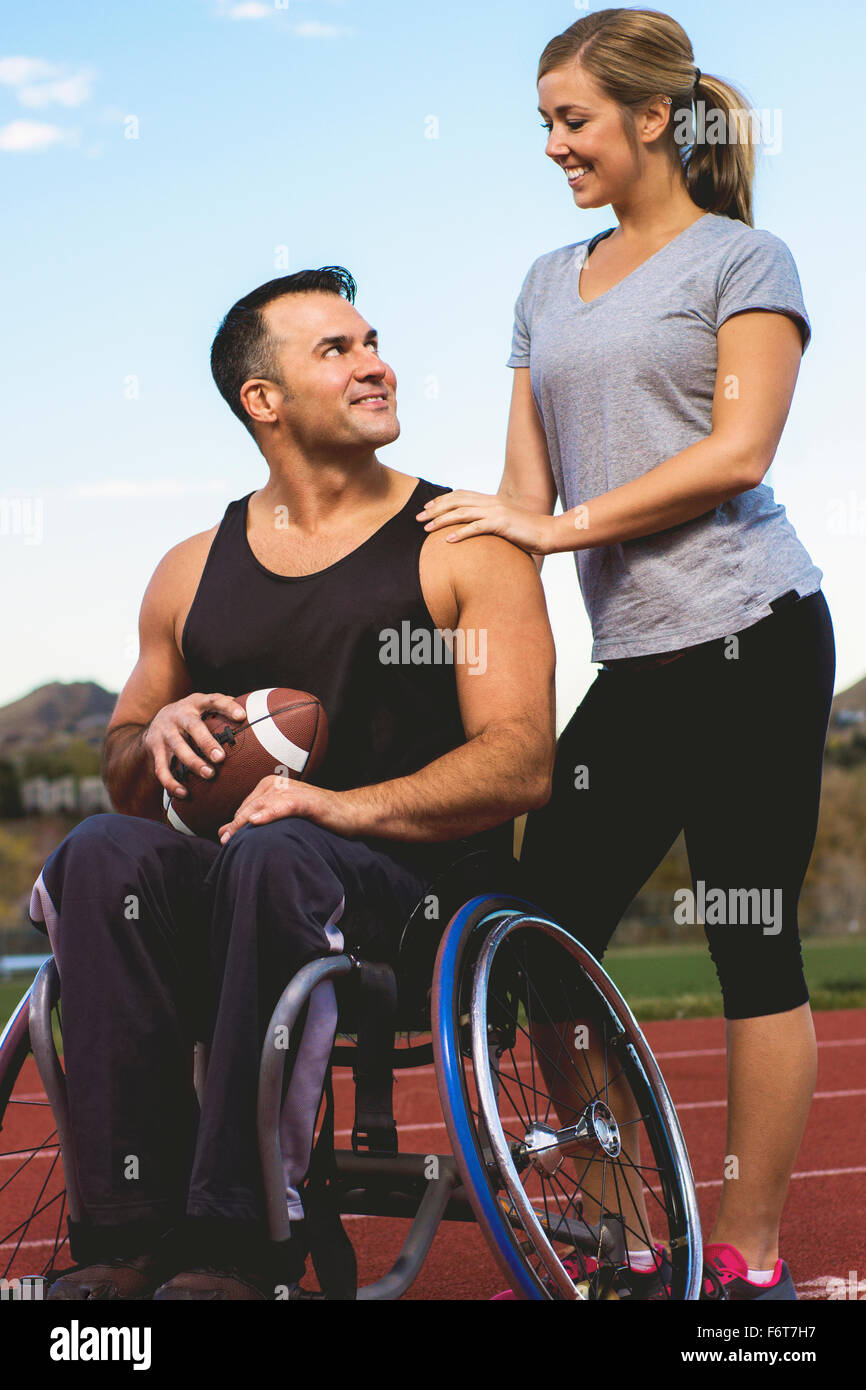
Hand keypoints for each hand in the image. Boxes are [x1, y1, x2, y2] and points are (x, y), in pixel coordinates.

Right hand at [144, 692, 246, 801]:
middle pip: (193, 726)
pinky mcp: (154, 748)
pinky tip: (184, 794)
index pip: (213, 700)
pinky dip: (171, 783)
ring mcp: (165, 732)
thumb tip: (259, 711)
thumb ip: (224, 710)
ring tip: (210, 775)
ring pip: (178, 748)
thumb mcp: (204, 707)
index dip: (227, 707)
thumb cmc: (192, 716)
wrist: (155, 722)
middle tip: (221, 757)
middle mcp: (178, 715)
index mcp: (195, 703)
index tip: (242, 717)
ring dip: (193, 762)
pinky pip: (161, 768)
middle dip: (207, 742)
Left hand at [217, 775, 357, 843]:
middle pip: (251, 806)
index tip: (225, 839)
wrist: (347, 812)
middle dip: (236, 825)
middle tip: (225, 842)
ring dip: (245, 822)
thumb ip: (254, 821)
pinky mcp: (304, 800)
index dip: (234, 823)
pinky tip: (256, 822)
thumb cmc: (314, 816)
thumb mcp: (281, 816)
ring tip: (232, 836)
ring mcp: (291, 791)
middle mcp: (278, 784)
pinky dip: (269, 814)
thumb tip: (222, 832)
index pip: (246, 806)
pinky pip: (282, 807)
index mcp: (270, 785)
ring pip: (262, 806)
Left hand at [416, 491, 554, 553]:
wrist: (548, 533)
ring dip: (442, 521)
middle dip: (435, 509)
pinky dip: (460, 534)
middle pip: (456, 501)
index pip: (461, 495)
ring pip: (462, 513)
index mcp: (491, 500)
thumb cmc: (527, 533)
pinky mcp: (502, 525)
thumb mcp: (505, 524)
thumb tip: (474, 529)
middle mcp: (491, 502)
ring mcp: (496, 512)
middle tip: (418, 518)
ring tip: (426, 528)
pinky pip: (476, 528)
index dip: (442, 500)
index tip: (427, 507)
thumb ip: (489, 522)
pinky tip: (447, 541)